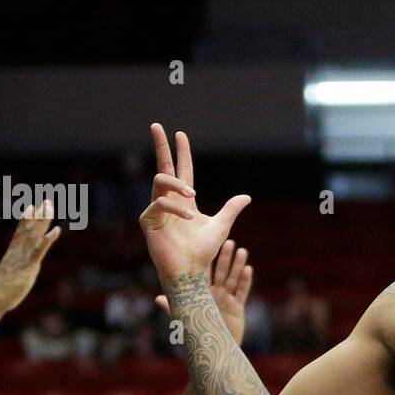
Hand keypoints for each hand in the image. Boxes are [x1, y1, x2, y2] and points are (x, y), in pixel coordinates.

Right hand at [0, 200, 60, 312]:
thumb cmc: (0, 292)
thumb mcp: (8, 277)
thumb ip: (12, 271)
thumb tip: (13, 272)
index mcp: (12, 253)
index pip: (20, 232)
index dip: (26, 219)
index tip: (32, 207)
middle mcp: (17, 252)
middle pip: (29, 229)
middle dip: (38, 215)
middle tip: (47, 201)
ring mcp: (23, 258)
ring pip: (34, 234)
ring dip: (43, 220)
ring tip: (49, 206)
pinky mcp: (29, 267)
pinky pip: (40, 250)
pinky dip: (48, 239)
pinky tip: (56, 230)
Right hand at [139, 123, 250, 279]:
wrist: (192, 270)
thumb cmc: (203, 252)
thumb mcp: (221, 226)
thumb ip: (231, 209)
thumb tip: (246, 196)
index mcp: (183, 200)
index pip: (182, 170)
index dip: (181, 152)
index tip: (180, 134)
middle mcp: (168, 201)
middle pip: (163, 166)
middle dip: (160, 145)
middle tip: (157, 125)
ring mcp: (156, 209)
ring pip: (161, 180)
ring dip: (178, 185)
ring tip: (192, 196)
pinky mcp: (147, 220)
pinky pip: (160, 203)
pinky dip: (176, 208)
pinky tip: (188, 218)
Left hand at [156, 239, 253, 344]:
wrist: (214, 350)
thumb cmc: (196, 336)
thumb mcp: (184, 320)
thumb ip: (172, 308)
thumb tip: (157, 298)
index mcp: (201, 294)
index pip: (204, 272)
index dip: (206, 258)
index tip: (207, 244)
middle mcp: (214, 294)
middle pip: (221, 272)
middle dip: (225, 257)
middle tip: (229, 241)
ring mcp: (226, 300)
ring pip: (233, 279)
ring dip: (237, 265)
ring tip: (242, 250)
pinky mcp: (237, 308)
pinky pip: (242, 292)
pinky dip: (245, 281)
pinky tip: (249, 268)